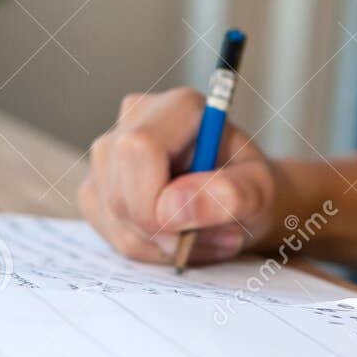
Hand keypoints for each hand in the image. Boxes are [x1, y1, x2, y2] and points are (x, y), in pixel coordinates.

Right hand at [78, 88, 280, 265]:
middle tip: (213, 239)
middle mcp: (133, 120)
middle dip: (163, 232)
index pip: (138, 149)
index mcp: (177, 107)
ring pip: (114, 216)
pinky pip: (109, 231)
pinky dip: (147, 249)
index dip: (154, 200)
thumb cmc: (246, 185)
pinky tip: (176, 239)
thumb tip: (175, 207)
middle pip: (120, 189)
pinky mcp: (97, 186)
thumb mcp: (260, 190)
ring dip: (160, 245)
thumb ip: (230, 194)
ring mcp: (107, 153)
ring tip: (202, 238)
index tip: (190, 230)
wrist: (234, 196)